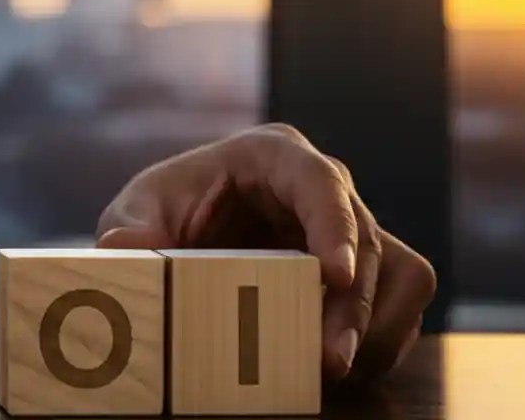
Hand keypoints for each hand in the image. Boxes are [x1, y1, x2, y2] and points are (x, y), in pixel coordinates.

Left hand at [96, 124, 435, 382]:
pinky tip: (335, 368)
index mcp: (273, 154)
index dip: (334, 226)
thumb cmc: (164, 209)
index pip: (319, 180)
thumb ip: (129, 226)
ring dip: (375, 327)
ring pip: (399, 273)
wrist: (181, 232)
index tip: (335, 276)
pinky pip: (399, 303)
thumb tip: (124, 246)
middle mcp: (323, 184)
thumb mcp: (137, 211)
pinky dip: (377, 340)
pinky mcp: (364, 267)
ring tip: (331, 370)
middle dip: (353, 304)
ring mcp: (350, 227)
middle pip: (367, 239)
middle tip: (330, 359)